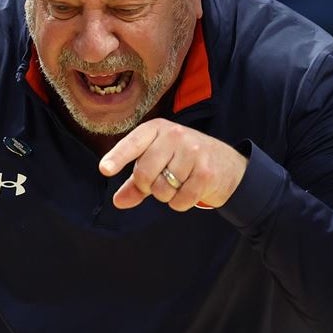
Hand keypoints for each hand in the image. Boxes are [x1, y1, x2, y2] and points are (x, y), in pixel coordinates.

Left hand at [98, 118, 247, 210]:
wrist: (228, 165)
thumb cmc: (185, 161)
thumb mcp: (159, 163)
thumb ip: (136, 183)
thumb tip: (118, 201)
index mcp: (158, 129)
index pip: (134, 142)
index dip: (118, 157)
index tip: (105, 169)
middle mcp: (175, 135)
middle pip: (144, 173)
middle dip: (148, 186)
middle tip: (162, 180)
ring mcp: (192, 152)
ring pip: (162, 189)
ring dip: (167, 196)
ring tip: (180, 183)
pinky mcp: (206, 172)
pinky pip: (180, 200)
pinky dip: (181, 203)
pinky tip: (190, 190)